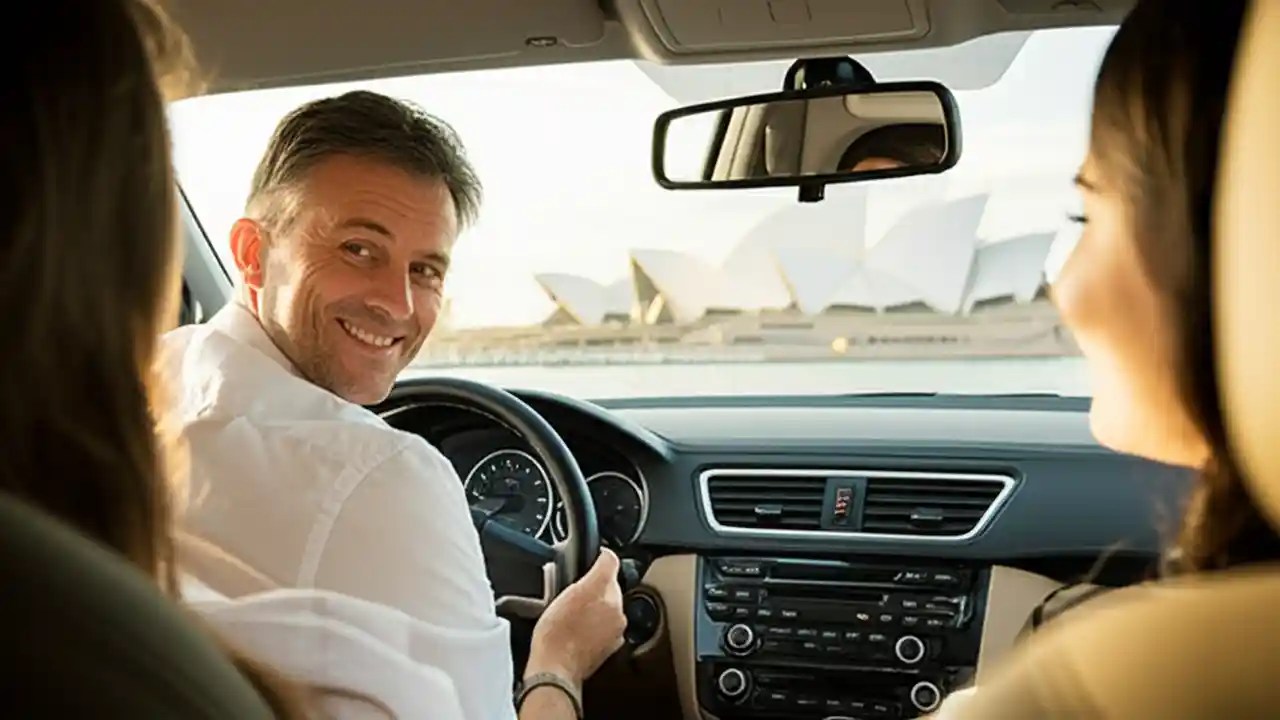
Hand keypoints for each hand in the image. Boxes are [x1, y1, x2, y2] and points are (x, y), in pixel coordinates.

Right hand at [525, 549, 625, 686]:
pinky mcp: (614, 642)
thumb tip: (600, 557)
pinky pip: (607, 623)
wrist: (556, 667)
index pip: (610, 561)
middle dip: (597, 586)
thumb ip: (585, 573)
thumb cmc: (553, 634)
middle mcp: (616, 608)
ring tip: (576, 612)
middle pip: (610, 585)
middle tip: (577, 592)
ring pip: (609, 604)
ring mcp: (616, 627)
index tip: (595, 557)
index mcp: (604, 590)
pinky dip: (598, 622)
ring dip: (598, 604)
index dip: (600, 556)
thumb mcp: (561, 593)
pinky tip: (580, 627)